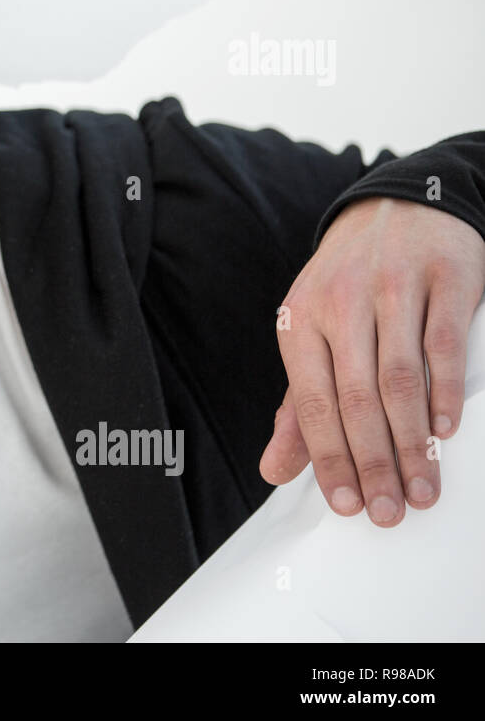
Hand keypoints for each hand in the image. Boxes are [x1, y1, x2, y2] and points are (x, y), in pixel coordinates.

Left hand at [259, 197, 484, 524]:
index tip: (346, 504)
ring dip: (413, 443)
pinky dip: (444, 392)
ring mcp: (391, 288)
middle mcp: (340, 303)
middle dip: (374, 462)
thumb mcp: (311, 333)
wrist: (396, 208)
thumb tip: (274, 470)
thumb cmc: (348, 285)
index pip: (312, 402)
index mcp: (299, 321)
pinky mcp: (443, 279)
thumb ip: (298, 407)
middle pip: (356, 398)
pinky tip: (446, 431)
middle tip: (390, 512)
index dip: (329, 457)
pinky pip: (442, 344)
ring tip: (423, 488)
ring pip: (399, 379)